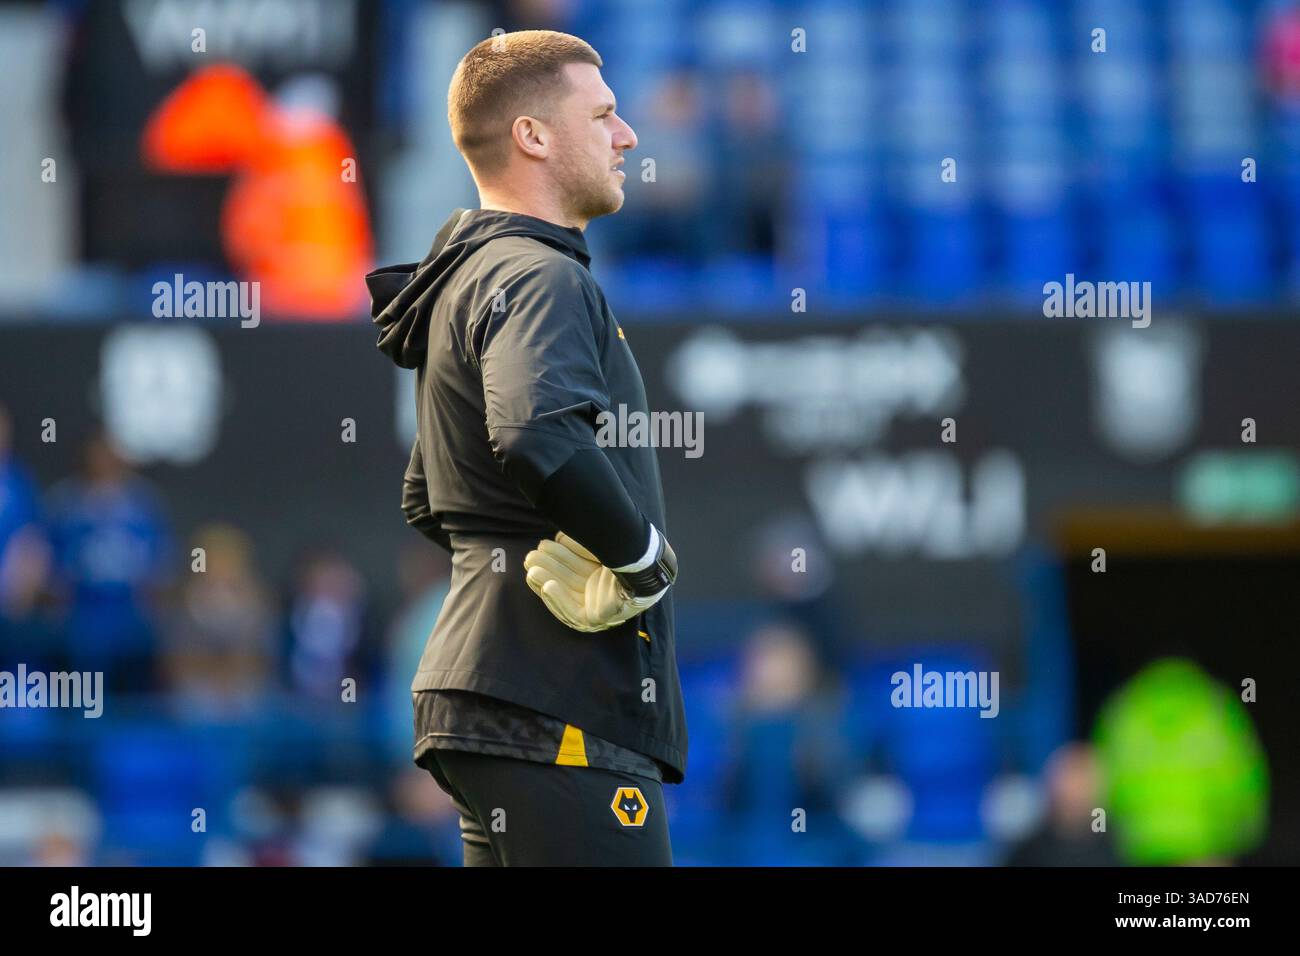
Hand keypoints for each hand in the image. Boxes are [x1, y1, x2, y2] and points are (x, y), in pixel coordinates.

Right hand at [523, 532, 661, 632]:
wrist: (648, 564)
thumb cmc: (627, 553)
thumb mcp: (599, 546)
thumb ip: (581, 544)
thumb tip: (561, 536)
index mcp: (604, 571)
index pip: (574, 567)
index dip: (557, 558)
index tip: (543, 546)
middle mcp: (601, 589)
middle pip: (567, 579)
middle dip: (547, 568)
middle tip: (531, 557)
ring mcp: (601, 604)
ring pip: (566, 593)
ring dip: (547, 581)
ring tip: (533, 569)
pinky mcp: (599, 617)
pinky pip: (573, 612)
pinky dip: (559, 599)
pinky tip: (548, 586)